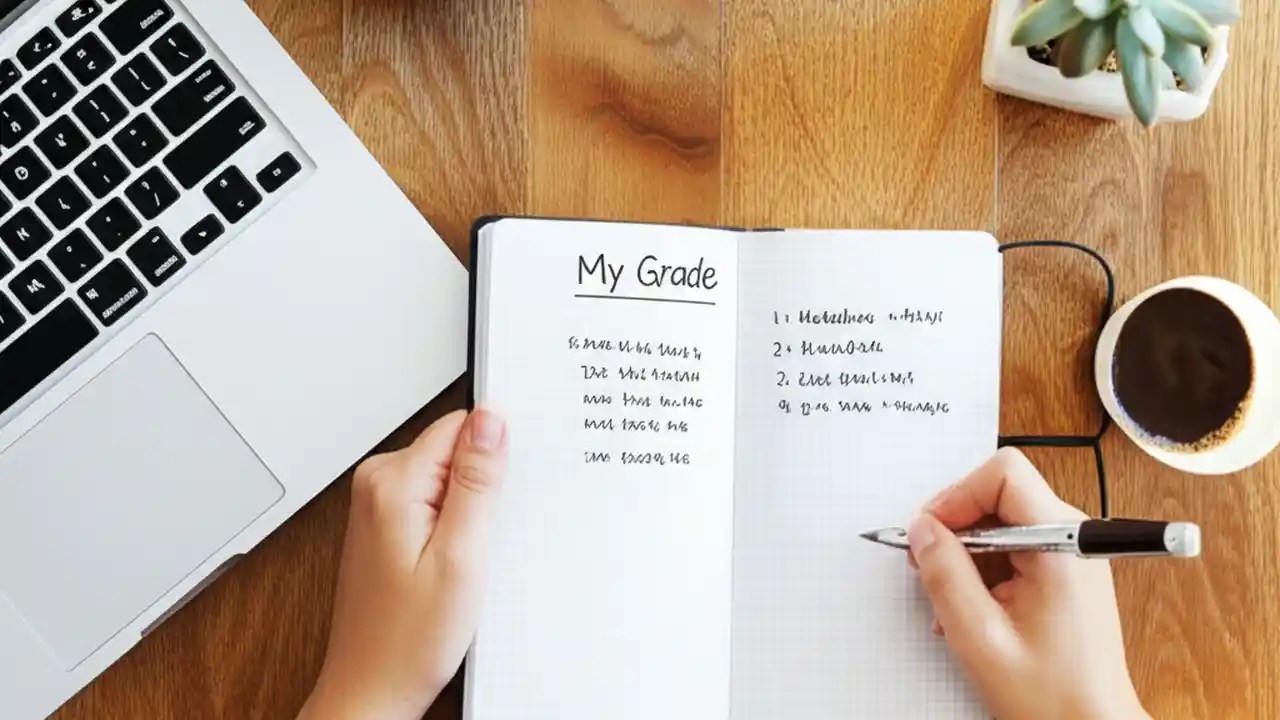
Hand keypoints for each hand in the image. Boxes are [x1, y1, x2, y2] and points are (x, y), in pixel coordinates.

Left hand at [299, 408, 507, 719]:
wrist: (372, 690)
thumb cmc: (409, 639)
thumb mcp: (461, 556)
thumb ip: (477, 481)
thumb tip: (491, 419)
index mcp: (391, 482)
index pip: (461, 427)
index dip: (493, 461)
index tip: (499, 502)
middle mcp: (376, 485)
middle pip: (454, 451)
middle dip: (482, 490)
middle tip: (480, 545)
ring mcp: (377, 506)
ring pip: (448, 479)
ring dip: (469, 515)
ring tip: (464, 562)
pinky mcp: (385, 525)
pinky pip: (434, 503)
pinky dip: (453, 529)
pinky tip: (453, 567)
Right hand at [907, 448, 1148, 719]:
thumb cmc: (1052, 697)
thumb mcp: (980, 636)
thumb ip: (946, 575)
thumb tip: (921, 530)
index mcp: (1063, 546)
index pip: (1004, 474)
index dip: (958, 495)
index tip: (931, 531)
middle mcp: (1074, 540)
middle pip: (1000, 495)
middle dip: (957, 526)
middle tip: (929, 565)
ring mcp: (1072, 556)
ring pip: (1002, 523)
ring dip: (967, 554)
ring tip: (952, 601)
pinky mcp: (1064, 573)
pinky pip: (1013, 549)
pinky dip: (984, 570)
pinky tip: (971, 608)